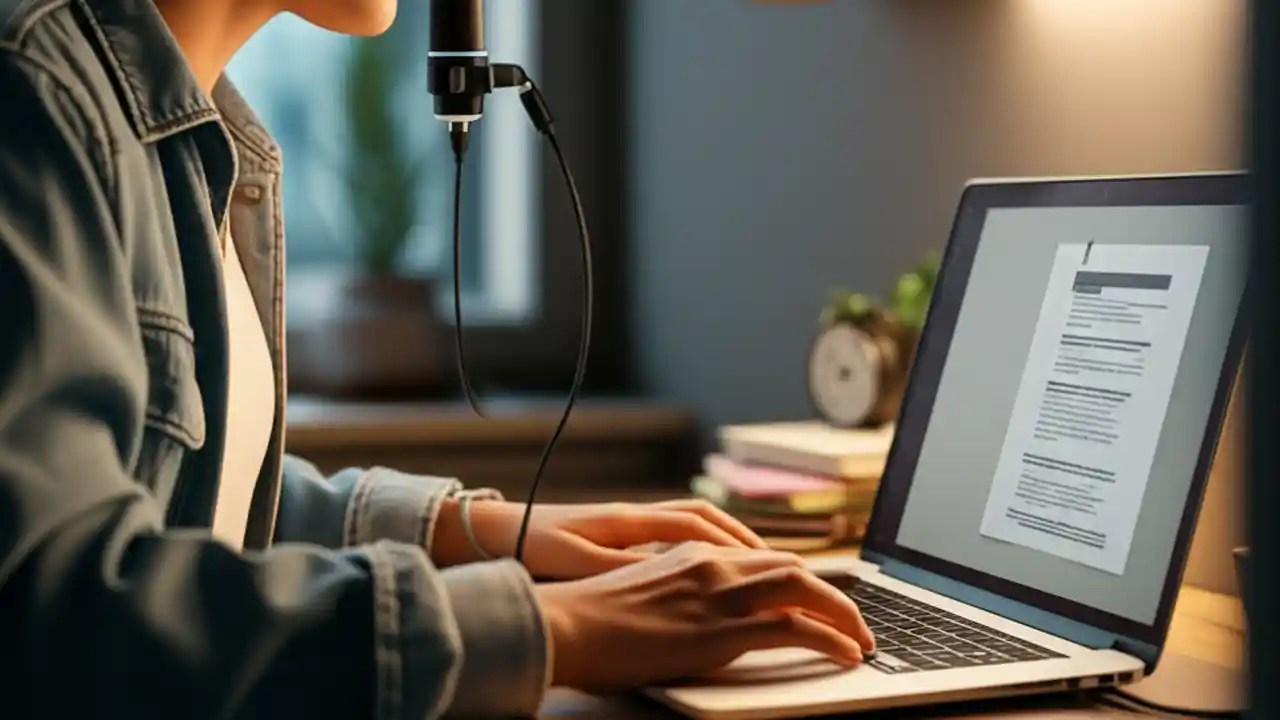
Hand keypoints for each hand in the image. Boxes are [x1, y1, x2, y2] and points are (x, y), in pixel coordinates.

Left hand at [433, 498, 768, 579]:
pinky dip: (695, 553)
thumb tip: (666, 574)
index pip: (694, 524)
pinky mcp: (612, 539)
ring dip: (721, 544)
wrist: (487, 532)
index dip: (733, 542)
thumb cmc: (526, 546)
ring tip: (751, 568)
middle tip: (776, 563)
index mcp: (625, 519)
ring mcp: (622, 526)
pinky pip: (667, 540)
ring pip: (686, 528)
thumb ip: (618, 567)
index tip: (765, 562)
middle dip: (739, 538)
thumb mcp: (573, 561)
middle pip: (700, 518)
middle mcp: (630, 517)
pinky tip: (703, 578)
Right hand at [534, 542, 875, 689]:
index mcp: (695, 554)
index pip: (764, 559)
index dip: (798, 580)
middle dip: (831, 593)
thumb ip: (679, 592)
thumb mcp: (642, 591)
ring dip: (843, 613)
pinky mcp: (723, 631)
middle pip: (793, 568)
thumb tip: (697, 612)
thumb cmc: (592, 619)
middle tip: (851, 620)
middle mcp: (715, 565)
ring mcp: (721, 595)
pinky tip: (846, 653)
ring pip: (805, 590)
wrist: (567, 626)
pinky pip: (796, 629)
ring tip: (862, 638)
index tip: (815, 599)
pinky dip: (830, 639)